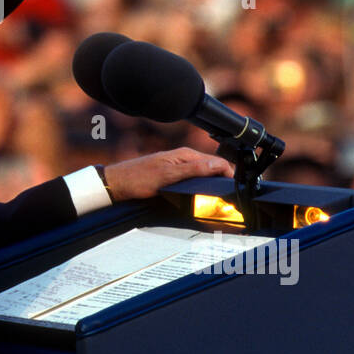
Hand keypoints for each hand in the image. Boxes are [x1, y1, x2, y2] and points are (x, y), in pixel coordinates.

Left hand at [104, 148, 233, 201]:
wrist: (117, 184)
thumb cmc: (138, 179)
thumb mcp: (168, 176)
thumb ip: (193, 170)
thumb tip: (217, 165)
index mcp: (185, 155)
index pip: (217, 162)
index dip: (229, 175)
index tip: (236, 189)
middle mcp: (184, 159)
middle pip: (212, 169)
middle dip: (223, 181)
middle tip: (231, 197)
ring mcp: (178, 167)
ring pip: (204, 176)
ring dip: (213, 185)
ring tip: (220, 199)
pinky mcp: (173, 176)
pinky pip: (194, 181)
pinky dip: (202, 187)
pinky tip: (203, 196)